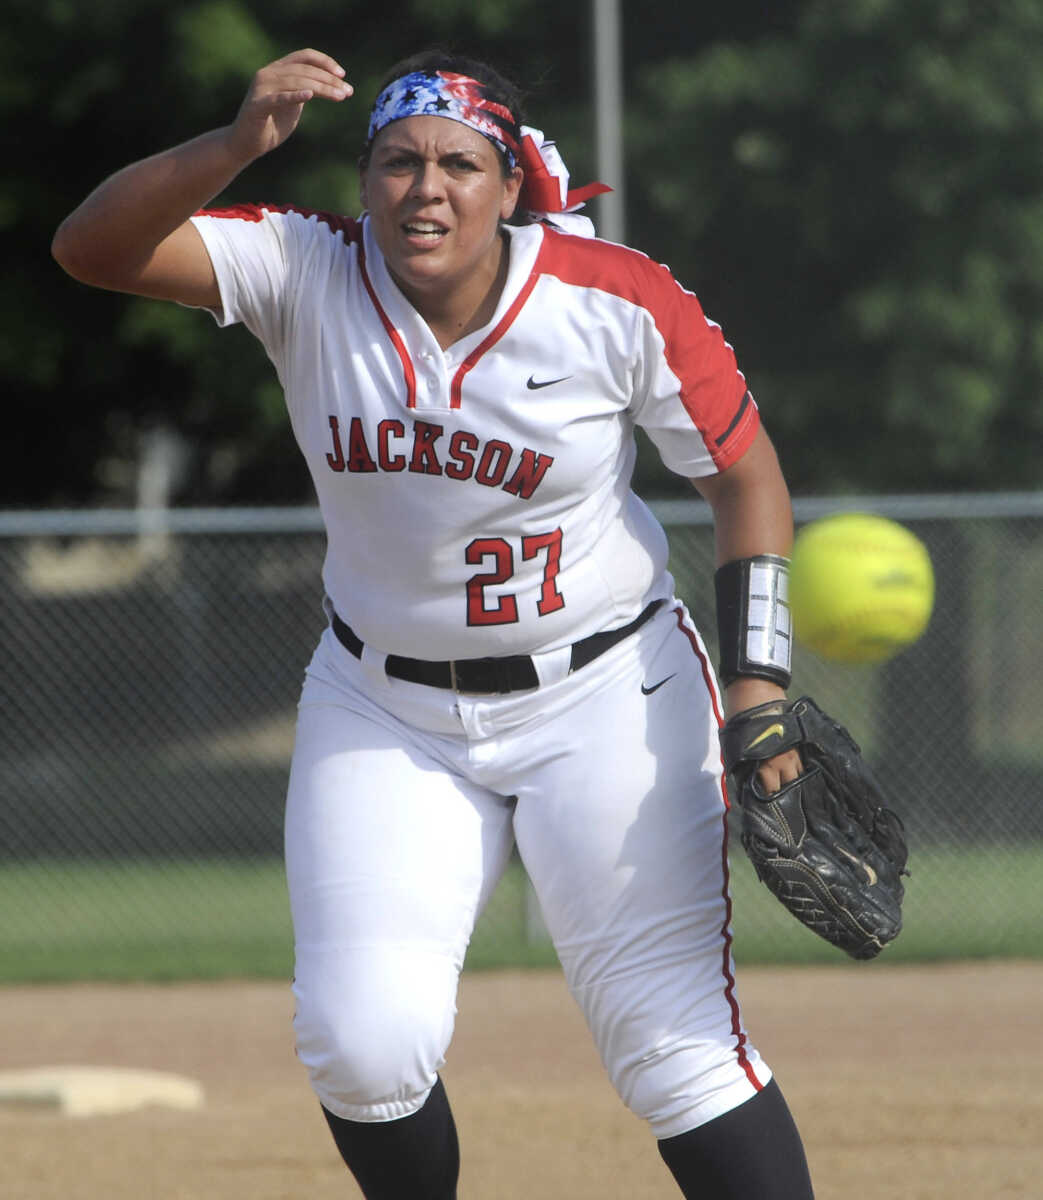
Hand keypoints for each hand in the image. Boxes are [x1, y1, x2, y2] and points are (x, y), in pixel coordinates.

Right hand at [226, 49, 352, 163]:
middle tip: (348, 91)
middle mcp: (268, 73)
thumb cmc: (272, 123)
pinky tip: (309, 95)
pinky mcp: (257, 105)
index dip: (325, 62)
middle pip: (304, 70)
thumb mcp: (294, 103)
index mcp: (278, 70)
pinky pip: (278, 98)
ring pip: (296, 82)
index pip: (304, 56)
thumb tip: (331, 84)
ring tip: (339, 96)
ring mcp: (261, 88)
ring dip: (321, 88)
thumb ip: (306, 90)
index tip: (342, 75)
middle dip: (329, 80)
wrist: (246, 143)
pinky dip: (294, 95)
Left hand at [722, 677, 802, 794]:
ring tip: (787, 790)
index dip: (766, 801)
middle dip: (783, 796)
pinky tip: (795, 774)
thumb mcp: (734, 745)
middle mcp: (784, 761)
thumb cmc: (740, 716)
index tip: (762, 807)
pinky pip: (803, 762)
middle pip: (790, 789)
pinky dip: (799, 770)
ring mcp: (795, 750)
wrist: (756, 688)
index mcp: (767, 764)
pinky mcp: (800, 740)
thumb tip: (744, 783)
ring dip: (793, 783)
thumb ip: (741, 766)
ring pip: (800, 776)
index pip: (771, 792)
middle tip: (776, 802)